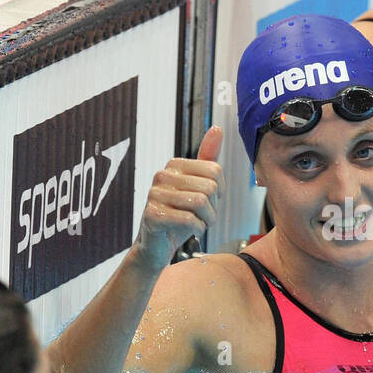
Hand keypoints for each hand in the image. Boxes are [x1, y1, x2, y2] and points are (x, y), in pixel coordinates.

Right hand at [133, 127, 223, 269]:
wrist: (158, 244)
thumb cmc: (180, 214)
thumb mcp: (198, 185)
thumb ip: (208, 159)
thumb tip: (217, 128)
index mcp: (174, 164)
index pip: (215, 171)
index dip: (219, 191)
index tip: (210, 201)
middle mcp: (162, 175)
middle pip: (210, 187)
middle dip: (213, 208)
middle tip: (203, 216)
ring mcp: (154, 194)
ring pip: (201, 203)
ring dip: (207, 220)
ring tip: (198, 223)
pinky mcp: (152, 215)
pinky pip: (189, 219)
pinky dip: (197, 229)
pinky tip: (189, 230)